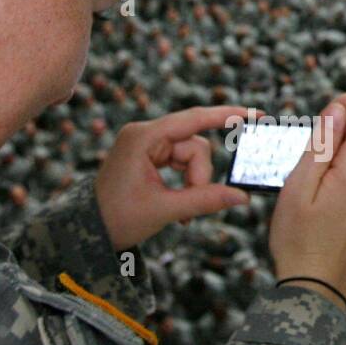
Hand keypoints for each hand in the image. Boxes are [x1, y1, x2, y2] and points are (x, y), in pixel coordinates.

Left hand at [94, 105, 249, 250]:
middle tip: (188, 209)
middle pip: (194, 145)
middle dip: (198, 177)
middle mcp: (145, 134)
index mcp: (143, 138)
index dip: (225, 116)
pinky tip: (177, 204)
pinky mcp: (149, 155)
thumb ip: (205, 200)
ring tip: (179, 211)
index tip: (254, 114)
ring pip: (191, 155)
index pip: (192, 119)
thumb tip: (242, 198)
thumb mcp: (165, 210)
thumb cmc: (119, 218)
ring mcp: (147, 144)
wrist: (90, 230)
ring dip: (193, 182)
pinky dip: (186, 182)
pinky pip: (181, 162)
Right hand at [268, 94, 345, 307]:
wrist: (317, 290)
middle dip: (336, 146)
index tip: (325, 119)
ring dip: (342, 171)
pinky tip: (333, 216)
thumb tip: (338, 110)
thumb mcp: (297, 187)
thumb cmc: (298, 239)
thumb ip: (320, 145)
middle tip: (308, 179)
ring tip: (319, 204)